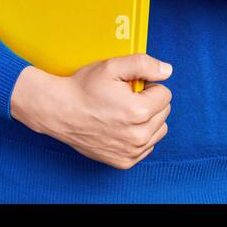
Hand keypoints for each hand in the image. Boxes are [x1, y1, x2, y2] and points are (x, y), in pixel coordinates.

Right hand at [9, 55, 172, 169]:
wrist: (59, 111)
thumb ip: (144, 64)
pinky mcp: (123, 162)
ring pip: (158, 131)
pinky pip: (146, 147)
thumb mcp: (112, 66)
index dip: (148, 86)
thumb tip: (167, 71)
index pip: (165, 95)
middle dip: (149, 102)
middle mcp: (138, 136)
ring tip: (124, 112)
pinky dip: (139, 136)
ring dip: (148, 120)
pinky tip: (121, 127)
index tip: (130, 87)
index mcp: (139, 111)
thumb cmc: (83, 88)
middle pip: (164, 113)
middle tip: (124, 98)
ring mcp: (131, 152)